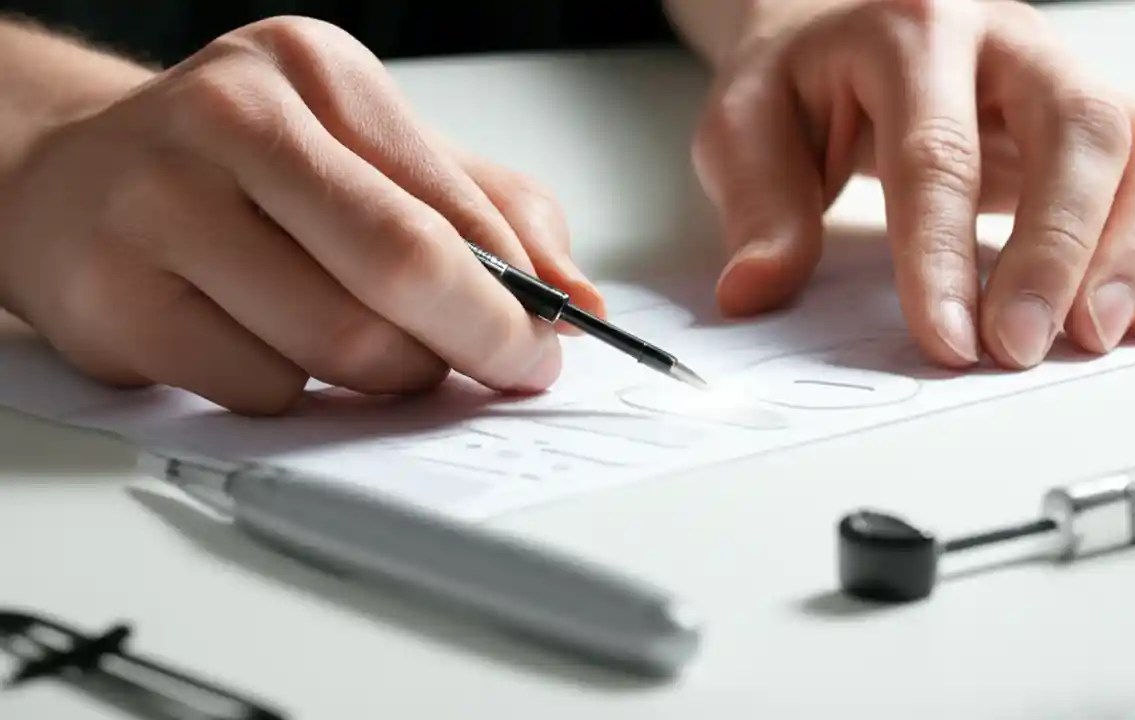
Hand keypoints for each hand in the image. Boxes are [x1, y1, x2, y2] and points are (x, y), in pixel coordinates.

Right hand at [0, 17, 603, 413]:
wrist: (74, 177)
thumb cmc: (245, 168)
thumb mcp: (373, 153)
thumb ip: (489, 214)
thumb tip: (577, 303)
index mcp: (314, 71)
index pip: (450, 206)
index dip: (519, 296)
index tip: (551, 341)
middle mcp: (230, 120)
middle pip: (400, 268)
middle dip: (477, 342)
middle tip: (506, 370)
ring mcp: (159, 207)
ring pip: (337, 347)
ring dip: (390, 376)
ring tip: (383, 352)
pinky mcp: (115, 302)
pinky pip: (265, 392)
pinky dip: (299, 394)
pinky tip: (279, 349)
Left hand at [689, 0, 1134, 367]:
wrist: (842, 22)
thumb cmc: (803, 77)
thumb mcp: (748, 123)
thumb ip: (759, 203)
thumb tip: (756, 290)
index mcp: (912, 31)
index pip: (938, 152)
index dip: (943, 255)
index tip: (947, 339)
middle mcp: (1007, 42)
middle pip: (1075, 131)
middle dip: (1057, 252)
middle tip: (1020, 344)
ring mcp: (1063, 73)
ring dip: (1134, 250)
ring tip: (1096, 336)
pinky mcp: (1096, 116)